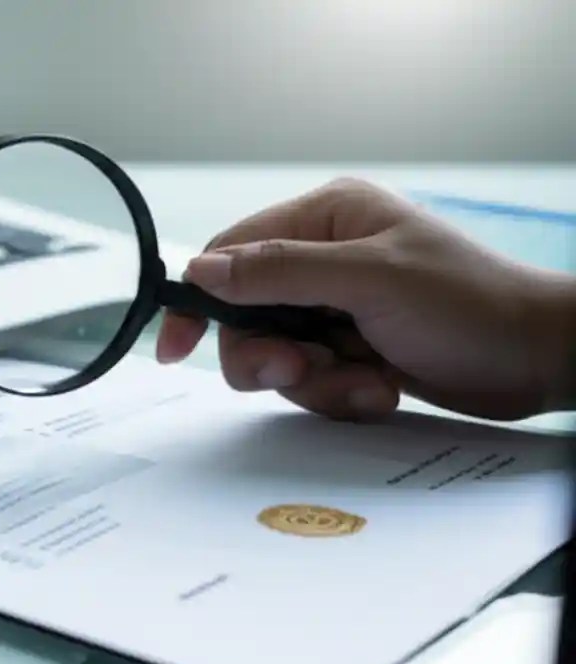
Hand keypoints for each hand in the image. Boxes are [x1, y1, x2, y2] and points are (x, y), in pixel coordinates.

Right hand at [156, 177, 575, 420]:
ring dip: (316, 382)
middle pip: (248, 316)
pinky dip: (341, 394)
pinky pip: (312, 381)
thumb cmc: (471, 306)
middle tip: (300, 371)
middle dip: (271, 355)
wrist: (539, 360)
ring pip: (278, 356)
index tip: (175, 347)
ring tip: (367, 382)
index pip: (231, 254)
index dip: (199, 301)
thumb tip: (201, 271)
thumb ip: (279, 273)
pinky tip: (383, 387)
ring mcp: (339, 306)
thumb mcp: (369, 281)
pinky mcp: (354, 347)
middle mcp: (325, 258)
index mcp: (325, 219)